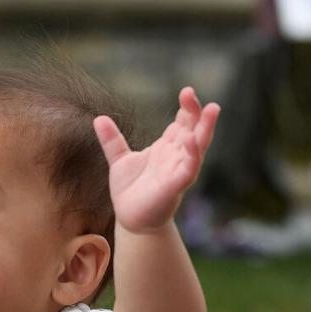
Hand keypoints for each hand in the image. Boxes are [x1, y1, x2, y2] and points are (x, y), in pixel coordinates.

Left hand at [95, 86, 218, 234]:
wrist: (130, 220)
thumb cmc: (130, 191)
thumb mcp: (119, 161)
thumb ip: (112, 141)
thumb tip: (99, 118)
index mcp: (167, 148)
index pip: (183, 123)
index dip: (187, 108)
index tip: (186, 92)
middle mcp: (176, 157)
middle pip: (194, 130)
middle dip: (197, 113)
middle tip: (191, 93)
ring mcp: (178, 171)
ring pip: (197, 147)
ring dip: (205, 129)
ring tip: (211, 110)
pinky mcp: (175, 187)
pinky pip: (189, 169)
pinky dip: (192, 154)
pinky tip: (190, 139)